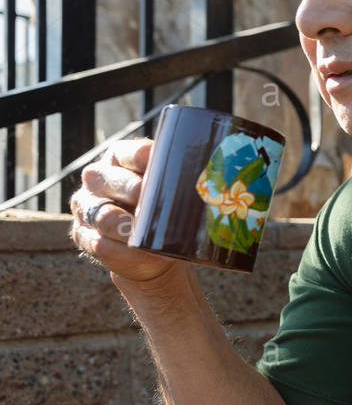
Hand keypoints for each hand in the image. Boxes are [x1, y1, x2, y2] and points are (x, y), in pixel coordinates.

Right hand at [68, 138, 188, 286]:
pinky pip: (99, 244)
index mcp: (120, 159)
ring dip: (125, 226)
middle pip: (106, 179)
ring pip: (102, 214)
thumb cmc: (165, 213)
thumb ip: (180, 179)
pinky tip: (136, 251)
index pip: (130, 152)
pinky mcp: (84, 237)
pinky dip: (121, 251)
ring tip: (143, 231)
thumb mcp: (172, 192)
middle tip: (153, 201)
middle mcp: (97, 179)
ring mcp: (86, 208)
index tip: (166, 172)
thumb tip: (215, 175)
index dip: (146, 160)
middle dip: (134, 191)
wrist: (150, 251)